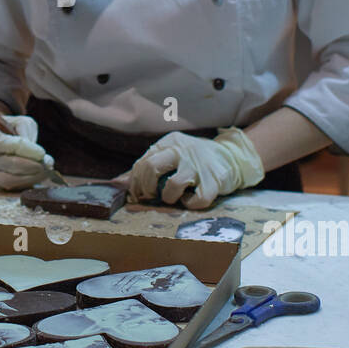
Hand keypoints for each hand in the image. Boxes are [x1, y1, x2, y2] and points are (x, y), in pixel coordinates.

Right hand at [0, 115, 53, 190]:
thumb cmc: (6, 127)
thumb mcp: (16, 121)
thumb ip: (25, 130)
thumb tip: (35, 152)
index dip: (22, 149)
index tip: (41, 152)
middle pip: (2, 163)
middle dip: (28, 165)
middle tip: (47, 163)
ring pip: (4, 178)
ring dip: (28, 176)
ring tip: (45, 170)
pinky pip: (7, 185)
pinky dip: (25, 182)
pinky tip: (38, 176)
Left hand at [128, 128, 263, 209]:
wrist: (231, 156)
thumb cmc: (193, 159)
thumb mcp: (170, 155)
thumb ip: (145, 168)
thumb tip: (117, 183)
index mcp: (170, 142)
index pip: (142, 162)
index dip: (135, 183)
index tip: (136, 195)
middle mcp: (182, 150)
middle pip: (151, 168)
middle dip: (144, 189)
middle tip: (148, 198)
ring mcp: (199, 165)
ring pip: (173, 185)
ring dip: (168, 197)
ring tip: (172, 198)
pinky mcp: (214, 180)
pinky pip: (197, 199)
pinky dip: (190, 204)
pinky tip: (190, 200)